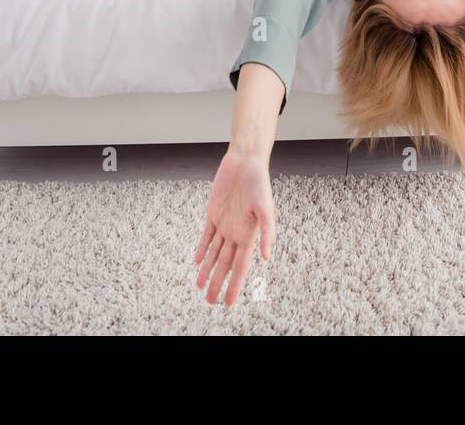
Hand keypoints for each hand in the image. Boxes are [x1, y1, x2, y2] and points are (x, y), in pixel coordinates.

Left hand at [194, 149, 275, 304]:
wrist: (245, 161)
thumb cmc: (259, 182)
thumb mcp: (266, 208)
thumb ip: (267, 233)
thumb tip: (266, 258)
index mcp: (249, 235)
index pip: (239, 267)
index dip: (234, 285)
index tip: (229, 302)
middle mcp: (236, 233)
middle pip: (225, 264)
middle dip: (217, 283)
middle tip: (210, 301)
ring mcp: (224, 224)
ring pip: (214, 253)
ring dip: (207, 270)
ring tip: (200, 287)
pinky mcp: (213, 213)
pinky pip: (206, 236)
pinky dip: (202, 249)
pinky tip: (197, 261)